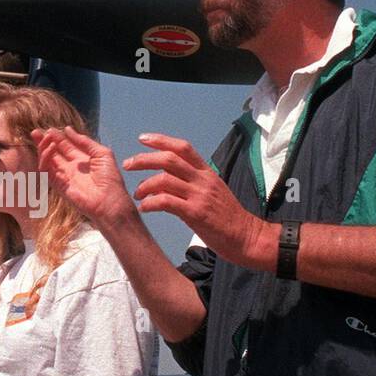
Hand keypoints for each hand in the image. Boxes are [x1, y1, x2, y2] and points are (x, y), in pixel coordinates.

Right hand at [31, 126, 136, 227]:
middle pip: (54, 152)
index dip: (58, 137)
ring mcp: (64, 176)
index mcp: (82, 160)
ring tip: (44, 137)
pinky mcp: (58, 184)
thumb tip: (68, 129)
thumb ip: (85, 141)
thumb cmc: (110, 179)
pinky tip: (50, 148)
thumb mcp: (102, 153)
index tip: (51, 129)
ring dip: (43, 148)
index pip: (66, 146)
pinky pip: (47, 170)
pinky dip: (45, 158)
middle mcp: (71, 167)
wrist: (109, 201)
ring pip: (47, 160)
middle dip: (44, 142)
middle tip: (36, 132)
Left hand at [124, 132, 270, 268]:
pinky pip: (166, 202)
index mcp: (207, 173)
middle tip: (128, 165)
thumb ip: (193, 182)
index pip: (183, 148)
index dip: (161, 140)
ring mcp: (200, 196)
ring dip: (144, 185)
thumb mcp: (214, 192)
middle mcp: (203, 180)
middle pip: (169, 160)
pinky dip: (150, 203)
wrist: (247, 237)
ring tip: (137, 194)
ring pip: (164, 179)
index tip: (142, 138)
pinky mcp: (196, 213)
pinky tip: (144, 208)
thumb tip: (169, 177)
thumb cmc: (229, 218)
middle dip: (144, 159)